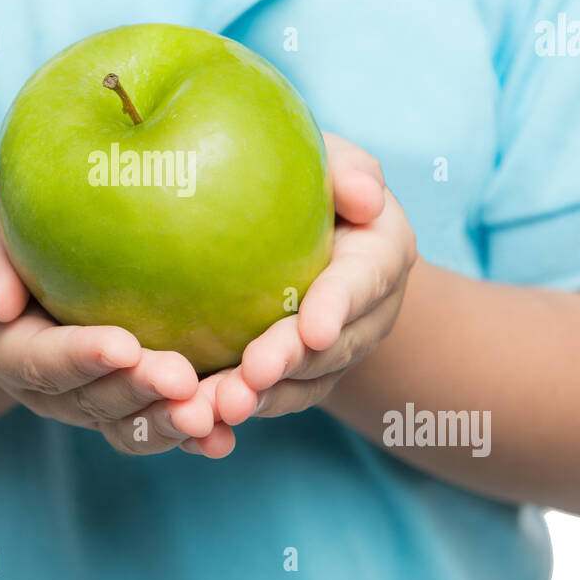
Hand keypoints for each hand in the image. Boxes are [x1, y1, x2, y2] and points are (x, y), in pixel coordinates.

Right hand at [0, 193, 234, 456]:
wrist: (31, 270)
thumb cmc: (7, 236)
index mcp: (8, 351)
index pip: (42, 361)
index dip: (82, 357)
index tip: (123, 345)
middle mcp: (51, 391)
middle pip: (93, 402)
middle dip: (138, 393)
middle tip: (182, 379)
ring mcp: (93, 404)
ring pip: (130, 427)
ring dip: (170, 425)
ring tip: (211, 415)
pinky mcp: (133, 406)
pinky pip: (161, 427)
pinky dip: (193, 437)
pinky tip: (225, 438)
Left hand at [215, 134, 416, 424]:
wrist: (308, 228)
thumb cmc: (316, 181)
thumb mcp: (337, 161)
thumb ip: (352, 170)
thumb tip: (363, 195)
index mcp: (381, 255)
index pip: (362, 282)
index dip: (338, 307)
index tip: (312, 328)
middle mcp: (366, 314)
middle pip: (330, 347)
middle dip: (291, 364)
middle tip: (252, 375)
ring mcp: (332, 352)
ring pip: (298, 384)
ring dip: (260, 398)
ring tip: (218, 407)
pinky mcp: (294, 375)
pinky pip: (268, 399)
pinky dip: (234, 410)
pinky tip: (197, 419)